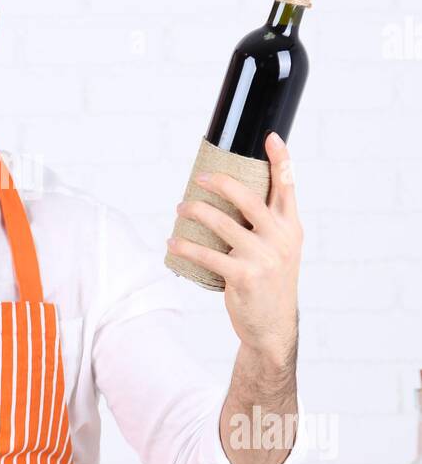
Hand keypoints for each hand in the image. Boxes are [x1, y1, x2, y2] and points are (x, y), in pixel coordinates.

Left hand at [168, 132, 302, 362]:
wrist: (272, 326)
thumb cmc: (270, 282)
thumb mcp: (280, 250)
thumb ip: (267, 224)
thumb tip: (234, 193)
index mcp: (291, 227)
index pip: (288, 186)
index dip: (280, 159)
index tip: (270, 137)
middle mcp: (281, 238)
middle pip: (247, 197)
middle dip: (219, 183)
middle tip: (199, 179)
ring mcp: (263, 258)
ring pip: (221, 223)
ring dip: (195, 211)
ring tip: (181, 207)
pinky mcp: (242, 276)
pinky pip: (206, 254)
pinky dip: (185, 245)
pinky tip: (173, 240)